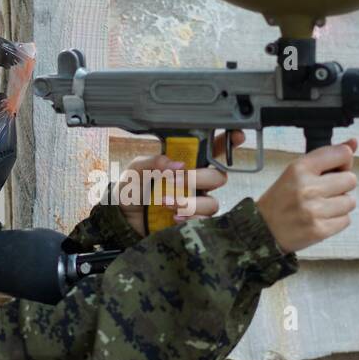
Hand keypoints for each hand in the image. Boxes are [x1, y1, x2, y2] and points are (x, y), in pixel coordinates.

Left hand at [117, 131, 244, 235]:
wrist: (122, 219)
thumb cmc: (131, 190)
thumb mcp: (136, 170)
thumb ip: (153, 162)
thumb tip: (176, 165)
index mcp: (186, 165)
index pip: (212, 151)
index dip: (228, 142)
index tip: (236, 136)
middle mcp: (196, 184)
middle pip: (218, 177)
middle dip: (200, 178)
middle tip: (176, 180)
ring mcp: (196, 204)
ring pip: (212, 203)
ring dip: (190, 202)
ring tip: (165, 202)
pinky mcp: (192, 223)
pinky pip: (205, 223)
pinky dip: (190, 219)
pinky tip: (173, 217)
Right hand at [255, 138, 357, 252]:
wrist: (263, 229)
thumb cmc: (282, 199)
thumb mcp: (297, 171)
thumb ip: (327, 156)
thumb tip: (354, 142)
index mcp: (300, 168)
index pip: (343, 154)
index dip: (344, 162)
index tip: (335, 169)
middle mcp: (307, 188)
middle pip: (351, 180)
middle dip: (342, 186)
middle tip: (325, 192)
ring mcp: (313, 210)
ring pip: (350, 202)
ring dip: (340, 205)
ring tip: (321, 207)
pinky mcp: (319, 230)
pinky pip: (346, 220)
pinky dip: (337, 220)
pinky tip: (321, 219)